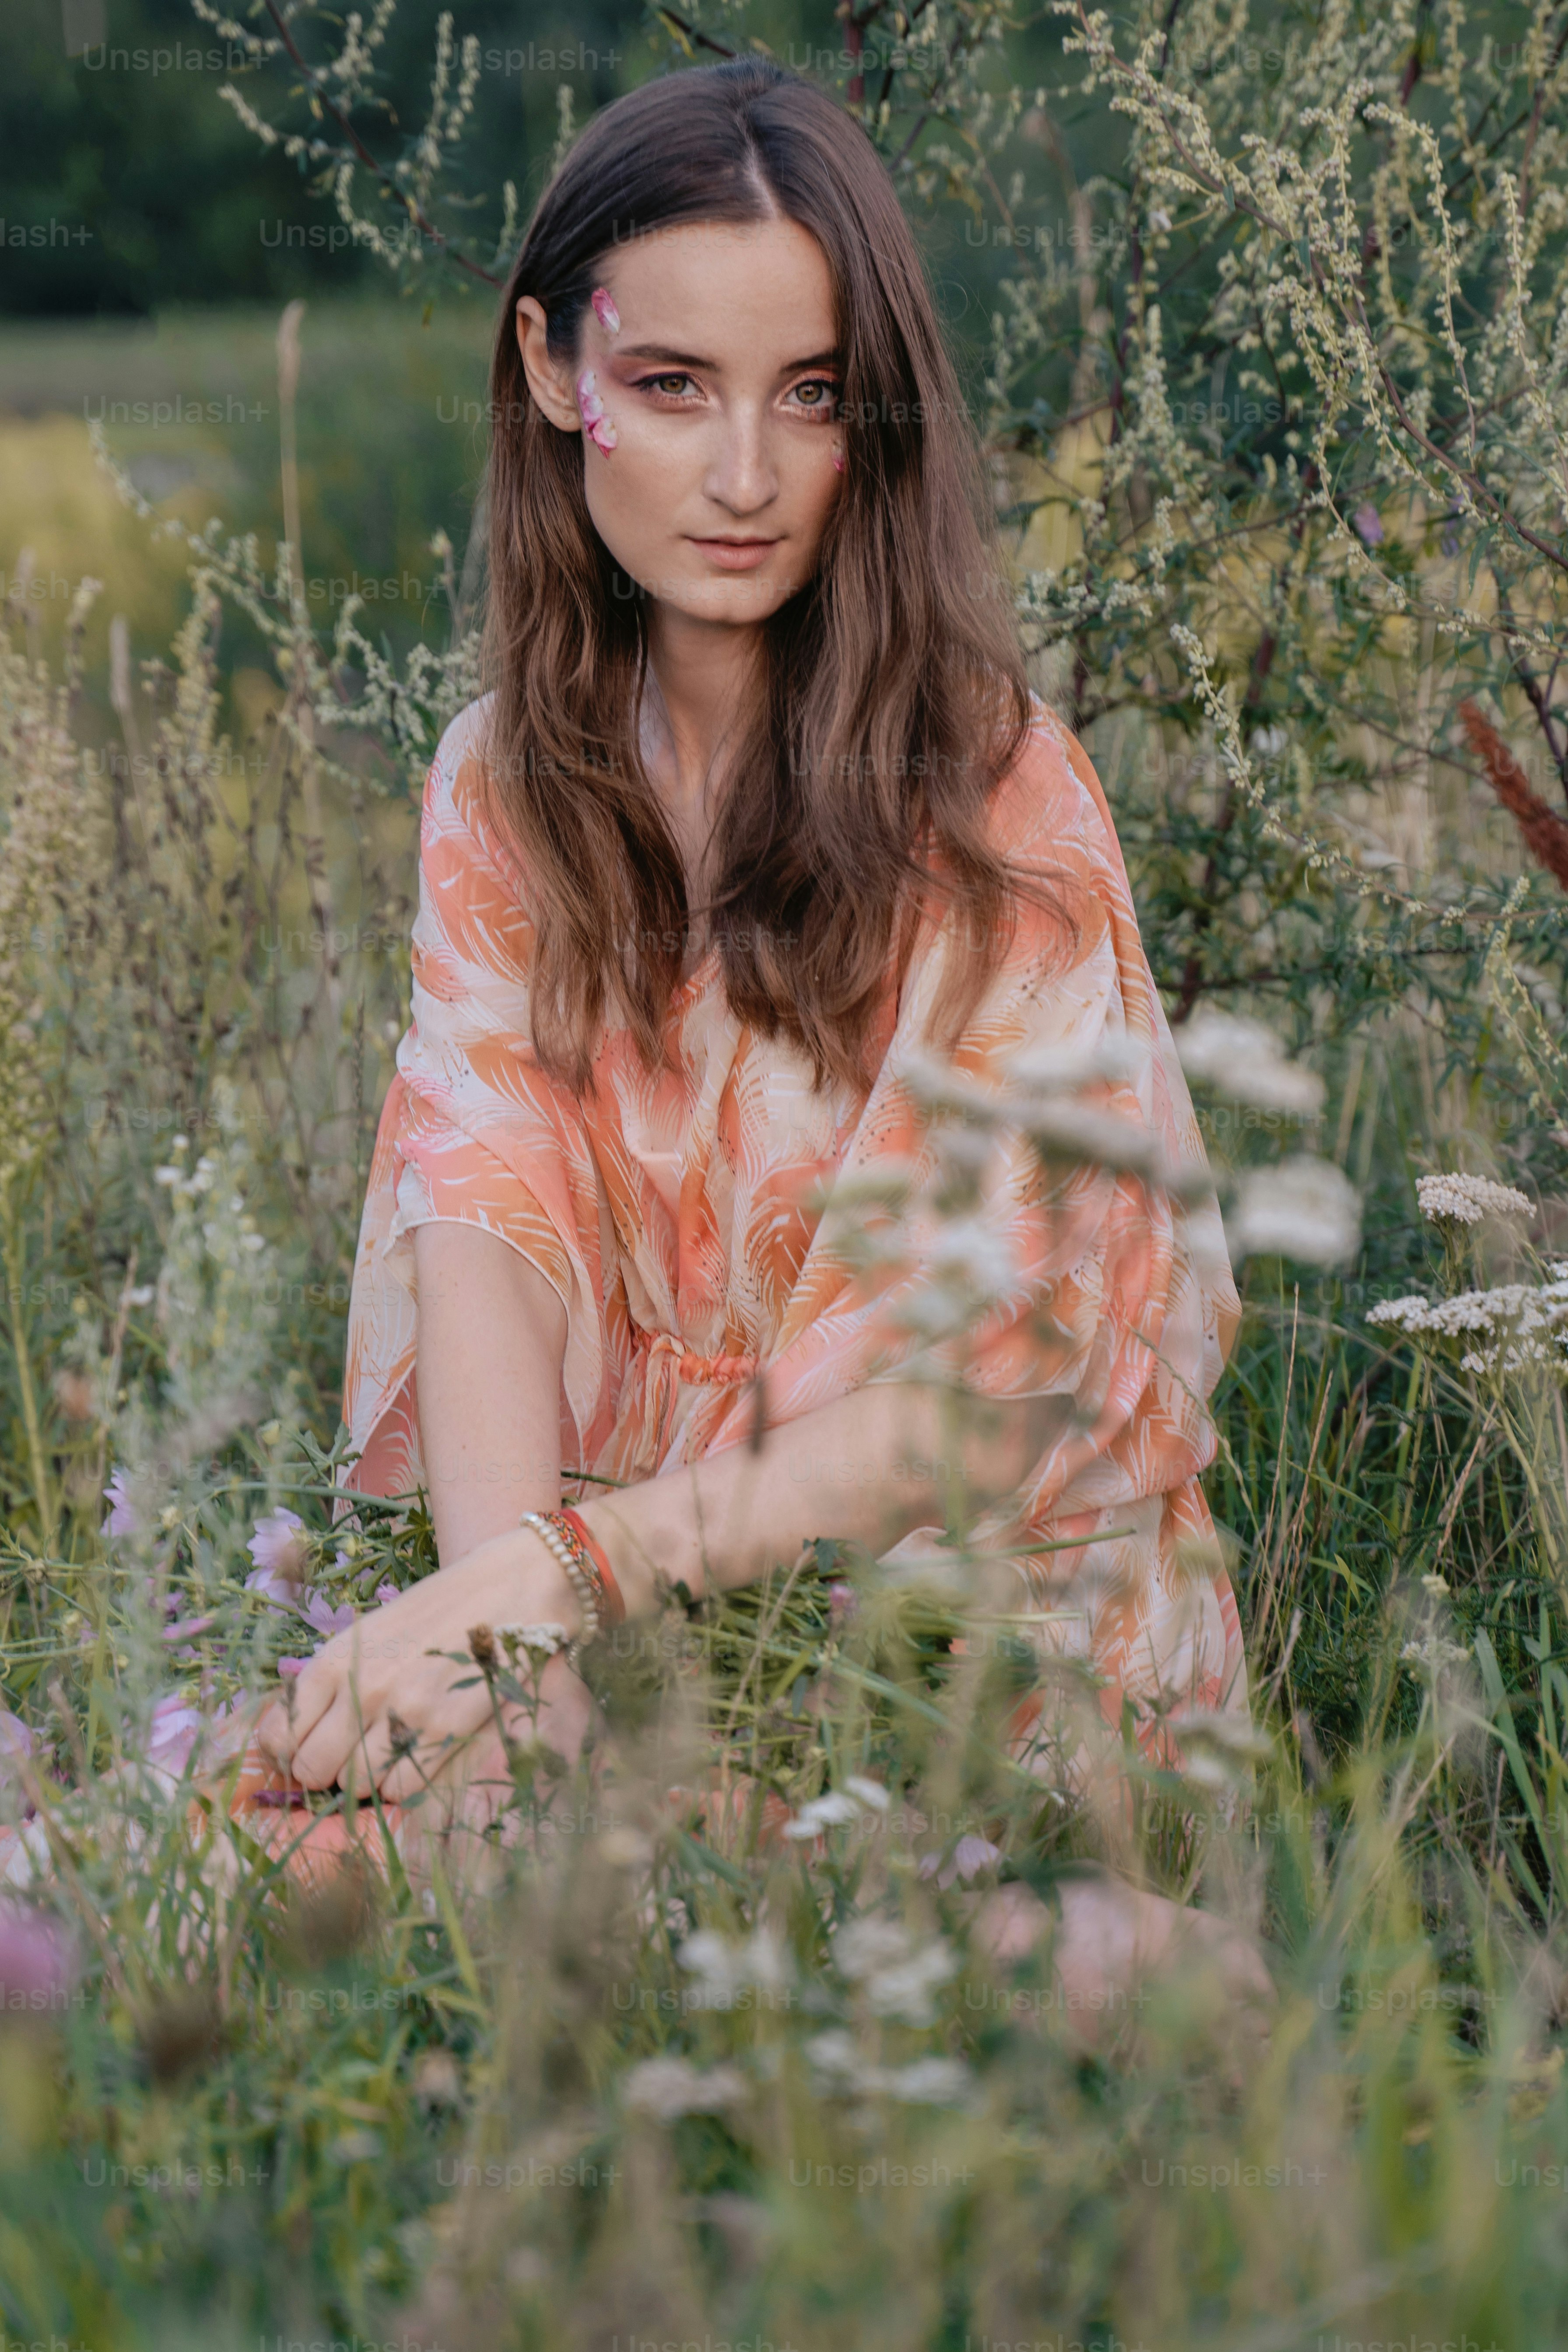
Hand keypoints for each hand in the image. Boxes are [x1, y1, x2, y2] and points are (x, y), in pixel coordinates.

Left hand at [254, 1527, 588, 1797]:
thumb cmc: (443, 1607)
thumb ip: (336, 1679)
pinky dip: (405, 1784)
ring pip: (355, 1785)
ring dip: (368, 1781)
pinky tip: (420, 1757)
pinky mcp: (445, 1730)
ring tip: (390, 1756)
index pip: (278, 1736)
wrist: (515, 1584)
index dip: (290, 1754)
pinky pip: (402, 1789)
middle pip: (311, 1769)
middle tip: (351, 1760)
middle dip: (327, 1773)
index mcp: (336, 1658)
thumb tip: (303, 1733)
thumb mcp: (373, 1632)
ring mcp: (403, 1712)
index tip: (310, 1751)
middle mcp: (361, 1687)